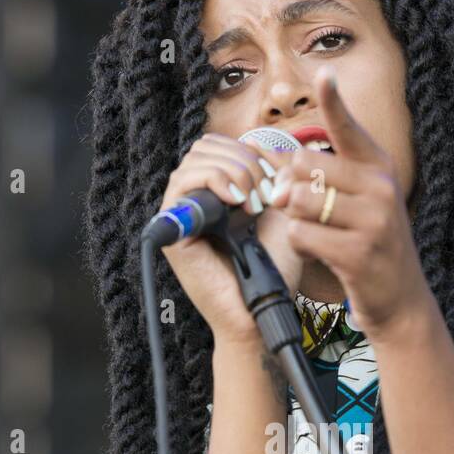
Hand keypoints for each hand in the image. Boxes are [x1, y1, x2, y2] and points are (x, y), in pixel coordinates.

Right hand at [156, 134, 298, 344]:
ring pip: (196, 158)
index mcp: (219, 194)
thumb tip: (261, 143)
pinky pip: (183, 181)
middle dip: (243, 159)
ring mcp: (182, 213)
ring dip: (233, 170)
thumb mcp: (280, 213)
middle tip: (265, 192)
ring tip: (252, 202)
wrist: (262, 310)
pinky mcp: (173, 228)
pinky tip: (236, 202)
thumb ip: (273, 177)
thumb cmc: (273, 271)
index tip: (276, 181)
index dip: (250, 152)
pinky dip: (213, 179)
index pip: (222, 146)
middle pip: (207, 146)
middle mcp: (197, 200)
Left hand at [267, 67, 431, 341]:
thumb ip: (328, 179)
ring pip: (300, 201)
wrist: (401, 300)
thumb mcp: (363, 203)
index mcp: (379, 168)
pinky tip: (319, 254)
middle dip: (290, 188)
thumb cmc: (371, 245)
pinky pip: (302, 235)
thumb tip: (281, 168)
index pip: (349, 128)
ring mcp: (372, 220)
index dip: (334, 101)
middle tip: (300, 211)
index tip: (325, 74)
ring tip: (315, 234)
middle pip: (305, 166)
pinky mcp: (358, 251)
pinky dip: (300, 246)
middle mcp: (380, 187)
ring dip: (294, 220)